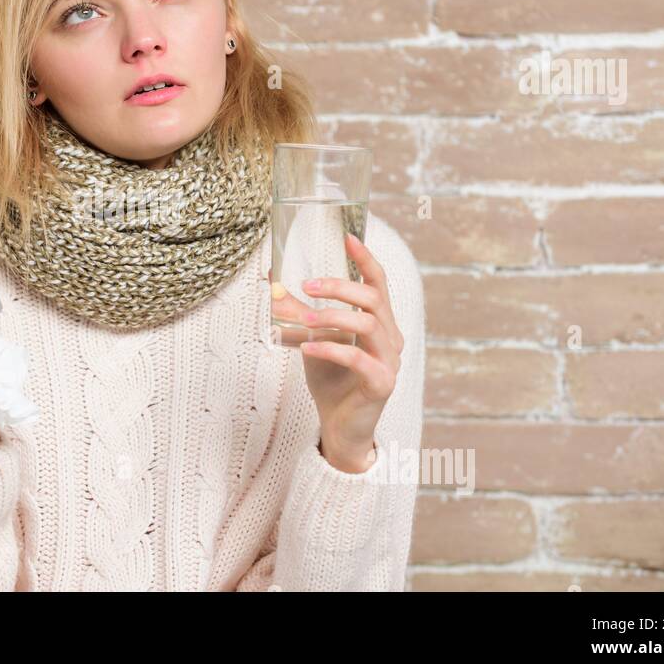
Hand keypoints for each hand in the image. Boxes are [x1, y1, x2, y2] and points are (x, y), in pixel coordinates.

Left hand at [269, 234, 404, 470]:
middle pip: (374, 298)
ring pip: (368, 325)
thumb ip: (298, 313)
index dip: (365, 259)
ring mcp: (390, 361)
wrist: (341, 427)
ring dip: (333, 317)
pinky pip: (358, 359)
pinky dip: (330, 349)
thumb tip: (273, 282)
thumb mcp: (312, 339)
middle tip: (307, 286)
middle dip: (339, 287)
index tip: (348, 237)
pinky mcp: (381, 384)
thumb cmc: (332, 380)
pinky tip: (306, 348)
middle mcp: (391, 337)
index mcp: (380, 322)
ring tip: (304, 320)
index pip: (378, 283)